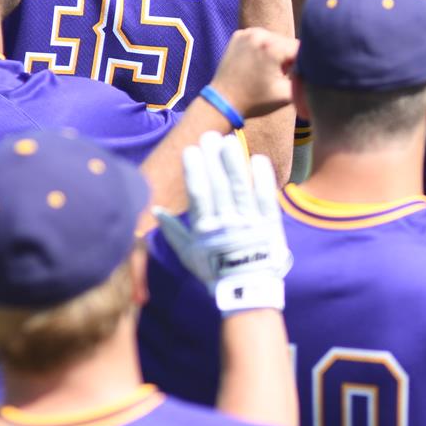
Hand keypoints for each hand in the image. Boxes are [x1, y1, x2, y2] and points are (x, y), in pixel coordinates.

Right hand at [154, 132, 291, 313]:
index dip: (194, 172)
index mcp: (205, 231)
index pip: (198, 195)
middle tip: (209, 136)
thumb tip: (155, 211)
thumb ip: (173, 232)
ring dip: (234, 163)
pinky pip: (266, 199)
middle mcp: (227, 225)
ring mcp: (250, 224)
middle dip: (213, 160)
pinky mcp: (270, 225)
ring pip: (241, 189)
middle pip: (219, 187)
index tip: (190, 150)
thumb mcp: (189, 255)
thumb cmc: (214, 270)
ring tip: (229, 141)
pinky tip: (257, 159)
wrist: (247, 289)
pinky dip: (262, 179)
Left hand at [208, 27, 297, 118]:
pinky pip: (260, 39)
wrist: (223, 102)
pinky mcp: (238, 36)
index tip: (297, 77)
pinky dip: (263, 49)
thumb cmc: (255, 101)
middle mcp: (260, 34)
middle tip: (281, 76)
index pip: (301, 49)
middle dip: (289, 58)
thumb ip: (305, 80)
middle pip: (288, 43)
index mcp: (272, 47)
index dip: (303, 64)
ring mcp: (247, 33)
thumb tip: (315, 72)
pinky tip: (257, 64)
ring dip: (277, 52)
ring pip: (275, 39)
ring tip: (267, 71)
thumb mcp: (287, 95)